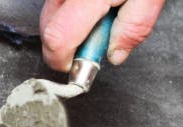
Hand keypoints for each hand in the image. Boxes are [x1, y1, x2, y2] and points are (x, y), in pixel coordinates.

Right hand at [40, 0, 164, 70]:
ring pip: (50, 13)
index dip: (63, 60)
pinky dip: (69, 8)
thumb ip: (134, 28)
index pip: (57, 39)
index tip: (78, 65)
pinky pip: (55, 0)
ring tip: (98, 12)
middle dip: (65, 43)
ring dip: (68, 24)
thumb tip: (114, 55)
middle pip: (48, 29)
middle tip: (96, 35)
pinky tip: (91, 2)